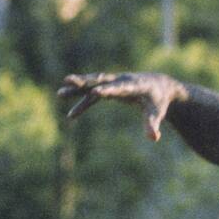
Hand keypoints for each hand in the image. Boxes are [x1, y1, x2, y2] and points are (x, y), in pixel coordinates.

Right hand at [57, 72, 179, 141]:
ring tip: (60, 94)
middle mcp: (120, 80)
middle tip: (67, 80)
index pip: (120, 87)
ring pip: (92, 85)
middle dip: (84, 81)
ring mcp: (113, 83)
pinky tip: (71, 116)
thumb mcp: (157, 112)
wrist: (158, 85)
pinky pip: (92, 97)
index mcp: (134, 84)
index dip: (109, 90)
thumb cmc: (158, 100)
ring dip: (76, 89)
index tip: (96, 92)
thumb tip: (153, 138)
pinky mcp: (109, 89)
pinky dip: (82, 104)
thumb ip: (153, 124)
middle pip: (100, 80)